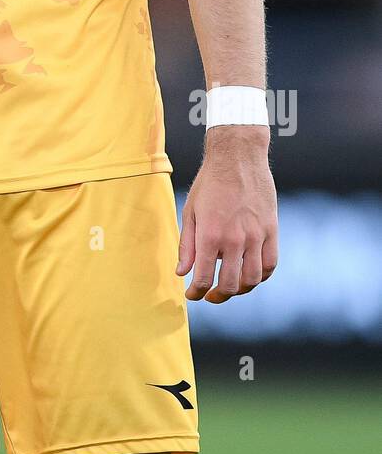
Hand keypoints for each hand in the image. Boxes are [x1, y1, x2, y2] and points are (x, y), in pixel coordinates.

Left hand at [177, 125, 277, 302]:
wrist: (238, 157)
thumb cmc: (210, 182)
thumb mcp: (190, 211)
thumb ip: (186, 245)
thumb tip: (181, 272)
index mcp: (210, 234)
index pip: (203, 278)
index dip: (196, 293)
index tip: (192, 295)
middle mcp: (235, 239)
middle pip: (230, 285)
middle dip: (217, 296)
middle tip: (210, 296)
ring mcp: (256, 236)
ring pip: (252, 279)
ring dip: (240, 290)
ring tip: (230, 287)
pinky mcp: (271, 231)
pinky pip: (270, 264)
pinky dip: (260, 276)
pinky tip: (250, 275)